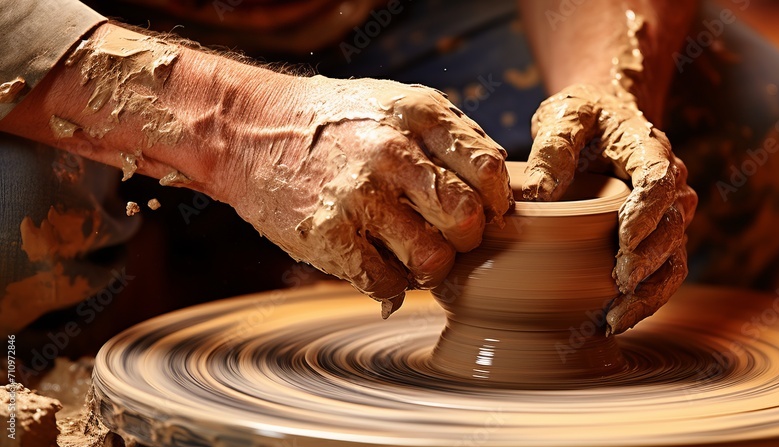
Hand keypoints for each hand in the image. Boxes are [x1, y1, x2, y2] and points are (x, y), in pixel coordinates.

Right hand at [221, 77, 512, 316]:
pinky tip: (380, 263)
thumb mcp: (399, 106)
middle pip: (466, 220)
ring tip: (414, 252)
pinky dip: (391, 284)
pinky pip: (386, 284)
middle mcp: (392, 153)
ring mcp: (359, 197)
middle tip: (447, 235)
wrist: (252, 130)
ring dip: (430, 267)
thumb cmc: (340, 123)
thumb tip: (499, 192)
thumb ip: (451, 139)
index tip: (480, 209)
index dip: (494, 202)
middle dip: (465, 238)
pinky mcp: (328, 236)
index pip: (489, 172)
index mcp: (419, 116)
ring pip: (432, 261)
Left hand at [522, 83, 696, 334]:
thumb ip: (555, 147)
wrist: (605, 116)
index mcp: (649, 147)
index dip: (648, 212)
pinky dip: (646, 299)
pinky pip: (664, 273)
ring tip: (617, 316)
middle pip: (674, 226)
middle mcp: (670, 182)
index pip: (660, 180)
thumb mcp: (563, 116)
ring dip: (651, 290)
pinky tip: (616, 319)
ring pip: (675, 257)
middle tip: (620, 282)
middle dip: (650, 259)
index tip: (625, 240)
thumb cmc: (582, 116)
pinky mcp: (659, 237)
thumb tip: (540, 192)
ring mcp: (669, 213)